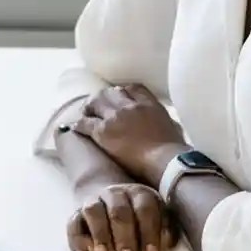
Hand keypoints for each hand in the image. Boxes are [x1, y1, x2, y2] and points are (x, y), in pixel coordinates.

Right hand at [67, 183, 177, 250]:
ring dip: (100, 234)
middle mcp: (115, 194)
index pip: (145, 208)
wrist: (109, 202)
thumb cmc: (139, 220)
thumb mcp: (157, 220)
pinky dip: (79, 238)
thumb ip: (164, 231)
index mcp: (140, 194)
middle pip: (119, 211)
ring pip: (93, 211)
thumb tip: (165, 244)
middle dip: (124, 237)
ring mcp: (94, 202)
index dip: (149, 232)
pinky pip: (73, 224)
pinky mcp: (76, 215)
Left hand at [72, 85, 190, 186]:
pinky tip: (76, 128)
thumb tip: (163, 123)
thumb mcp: (173, 126)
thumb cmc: (174, 150)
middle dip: (103, 98)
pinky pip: (86, 123)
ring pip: (95, 103)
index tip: (119, 97)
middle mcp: (130, 106)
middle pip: (110, 92)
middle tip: (97, 106)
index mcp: (149, 104)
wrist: (165, 161)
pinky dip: (80, 124)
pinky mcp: (103, 132)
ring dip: (89, 108)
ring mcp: (115, 117)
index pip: (132, 88)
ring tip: (86, 114)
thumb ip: (163, 119)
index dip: (123, 91)